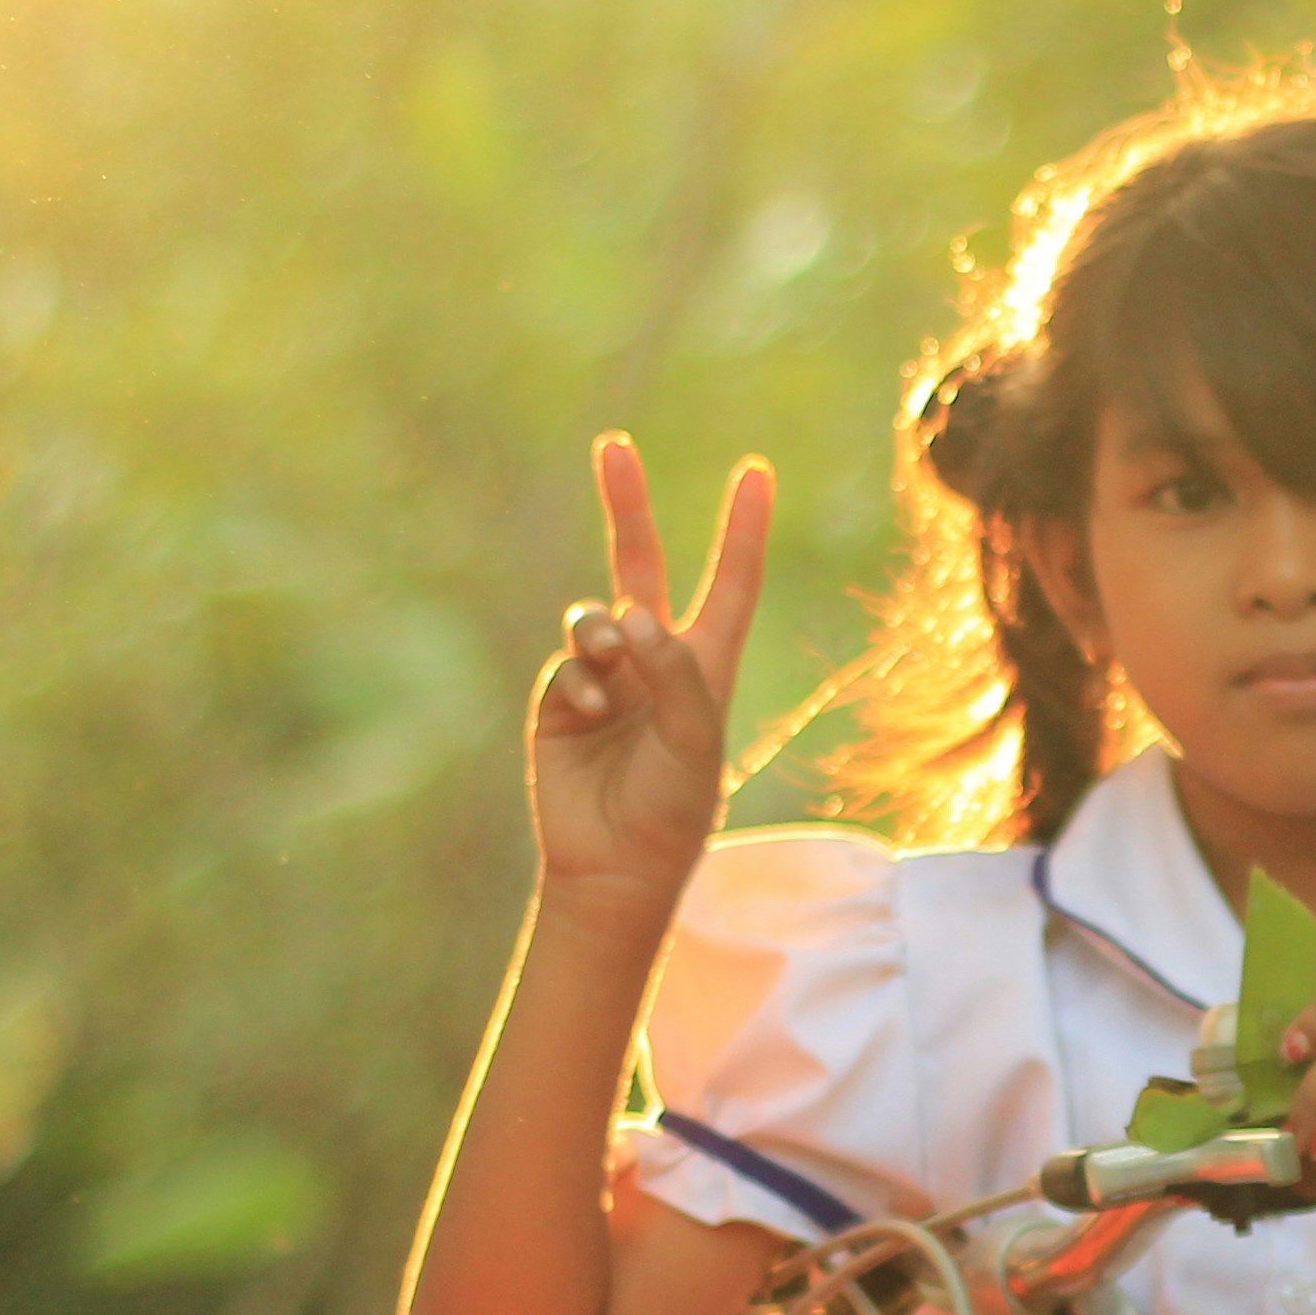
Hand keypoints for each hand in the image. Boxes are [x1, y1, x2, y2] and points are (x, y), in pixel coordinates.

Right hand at [525, 433, 771, 917]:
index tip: (756, 472)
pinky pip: (566, 665)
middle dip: (627, 507)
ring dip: (603, 633)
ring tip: (615, 670)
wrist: (615, 868)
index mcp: (705, 666)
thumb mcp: (695, 740)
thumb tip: (631, 613)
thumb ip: (675, 672)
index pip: (731, 584)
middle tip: (613, 446)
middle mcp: (653, 662)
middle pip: (640, 565)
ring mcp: (604, 677)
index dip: (743, 530)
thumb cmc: (673, 810)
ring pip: (593, 616)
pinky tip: (594, 717)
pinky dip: (582, 684)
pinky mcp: (560, 701)